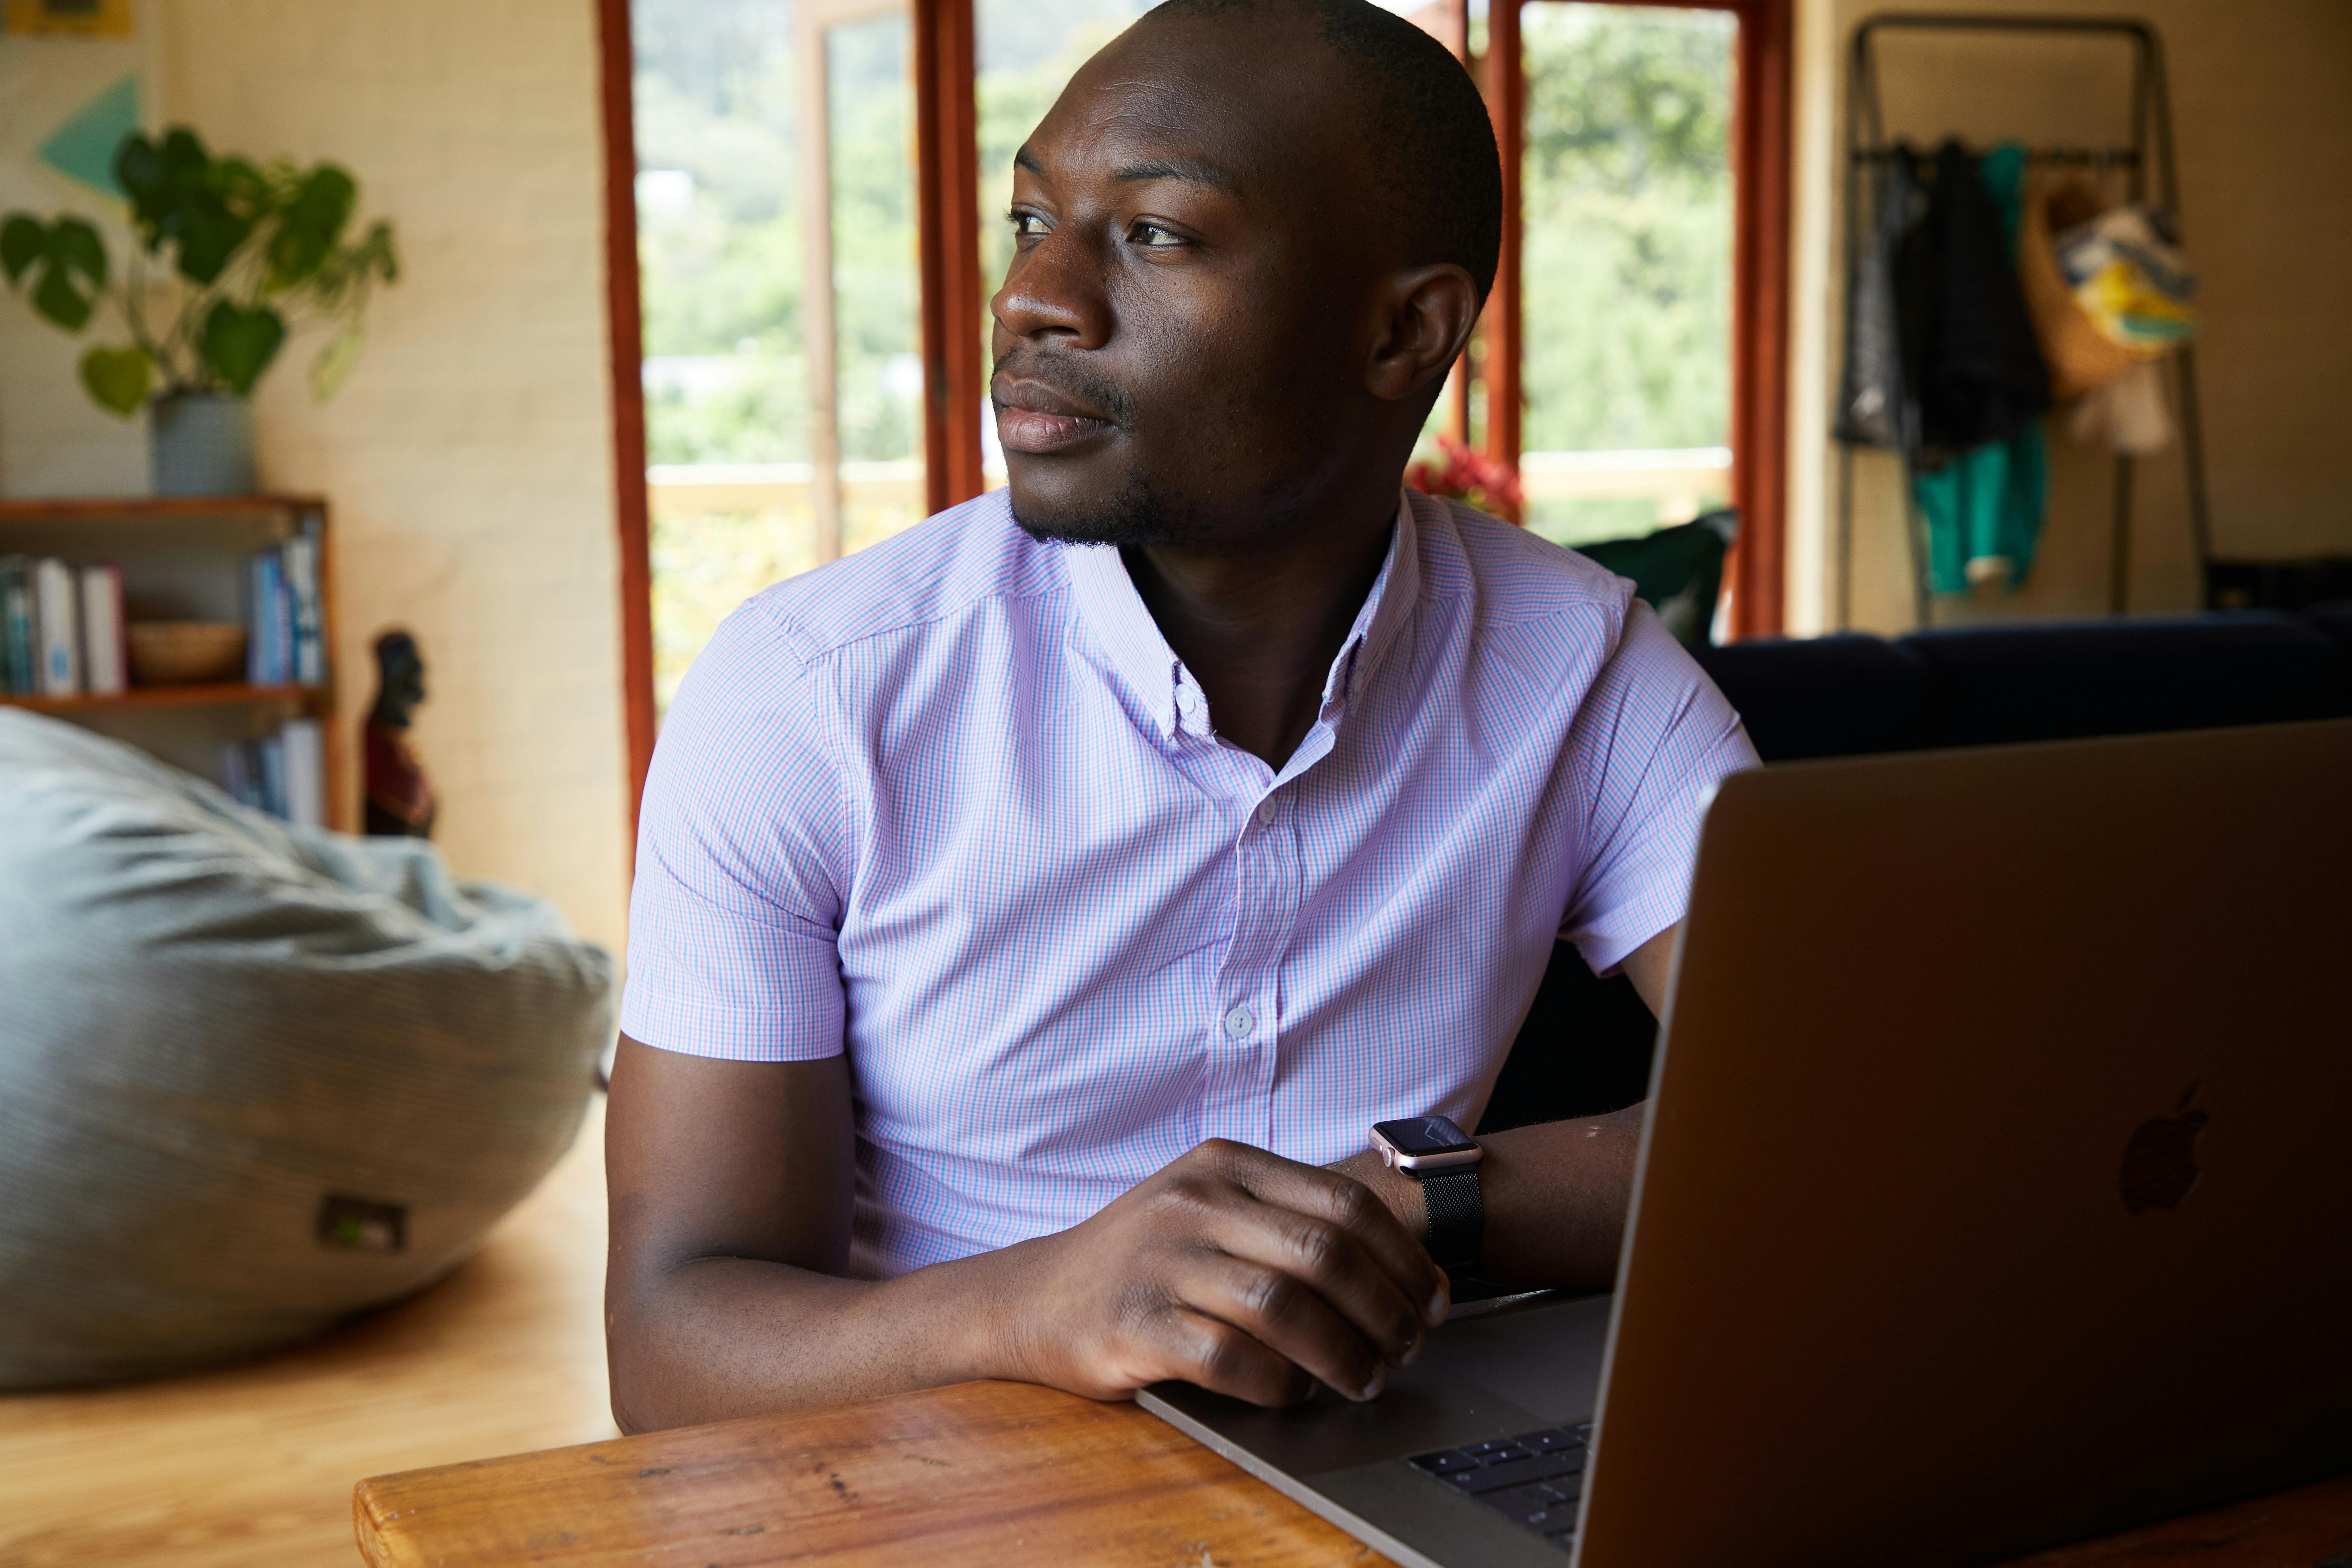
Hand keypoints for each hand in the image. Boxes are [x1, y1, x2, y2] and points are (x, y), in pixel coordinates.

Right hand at [991, 1139, 1450, 1405]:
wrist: (1034, 1295)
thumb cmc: (1146, 1259)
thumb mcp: (1211, 1208)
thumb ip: (1289, 1223)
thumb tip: (1402, 1274)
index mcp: (1224, 1166)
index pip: (1344, 1203)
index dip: (1405, 1258)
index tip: (1433, 1300)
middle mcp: (1193, 1203)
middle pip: (1325, 1254)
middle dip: (1386, 1311)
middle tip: (1406, 1350)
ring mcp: (1160, 1263)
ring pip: (1284, 1308)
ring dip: (1343, 1355)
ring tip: (1364, 1379)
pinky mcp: (1133, 1325)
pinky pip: (1229, 1360)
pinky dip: (1276, 1384)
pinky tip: (1292, 1392)